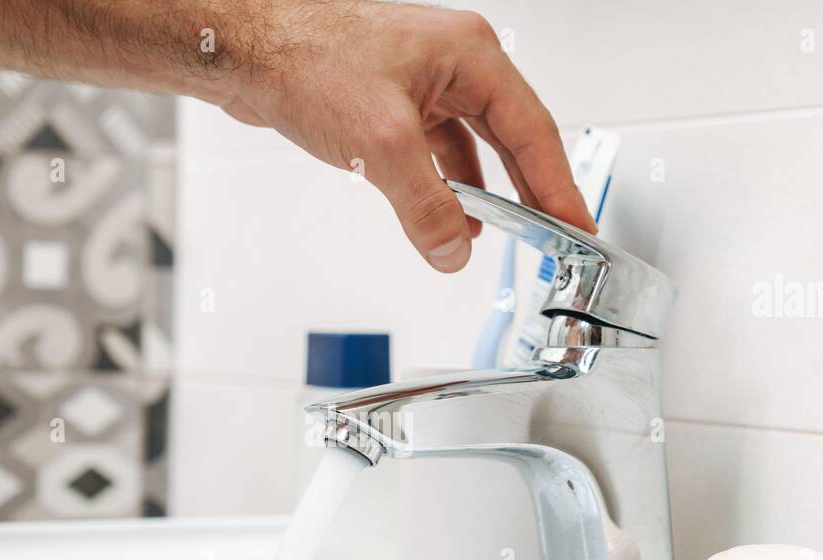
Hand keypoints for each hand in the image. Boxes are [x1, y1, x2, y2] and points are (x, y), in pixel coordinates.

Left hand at [197, 0, 595, 271]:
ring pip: (471, 147)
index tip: (577, 225)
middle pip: (511, 138)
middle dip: (530, 191)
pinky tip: (447, 216)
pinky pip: (435, 152)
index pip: (534, 131)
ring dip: (482, 194)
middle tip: (554, 235)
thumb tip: (452, 249)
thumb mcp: (381, 143)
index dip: (559, 186)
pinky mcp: (391, 104)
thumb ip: (425, 205)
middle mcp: (453, 65)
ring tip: (500, 235)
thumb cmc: (307, 57)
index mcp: (470, 56)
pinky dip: (444, 187)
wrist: (245, 48)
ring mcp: (422, 84)